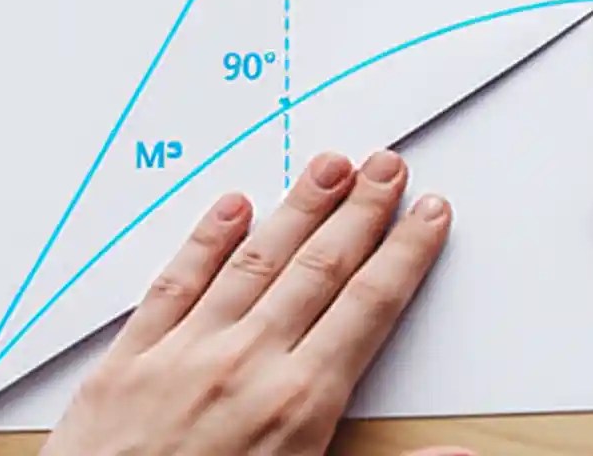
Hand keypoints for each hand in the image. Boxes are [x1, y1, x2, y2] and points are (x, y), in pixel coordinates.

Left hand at [40, 150, 462, 455]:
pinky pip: (175, 283)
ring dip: (296, 209)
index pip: (370, 306)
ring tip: (326, 165)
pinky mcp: (131, 358)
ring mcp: (185, 354)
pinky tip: (230, 207)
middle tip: (385, 166)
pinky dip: (204, 241)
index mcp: (300, 405)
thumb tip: (461, 454)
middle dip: (359, 211)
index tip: (426, 213)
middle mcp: (246, 364)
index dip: (404, 253)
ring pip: (254, 260)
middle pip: (319, 269)